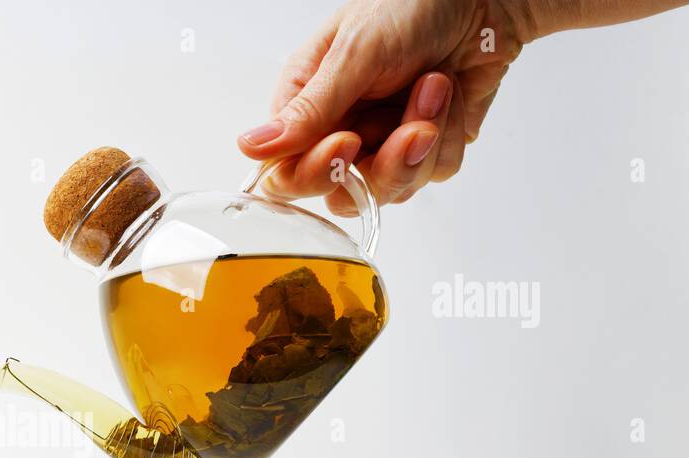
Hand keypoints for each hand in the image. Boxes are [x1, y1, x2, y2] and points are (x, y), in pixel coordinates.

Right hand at [238, 0, 531, 212]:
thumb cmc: (411, 6)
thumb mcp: (354, 52)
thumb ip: (309, 109)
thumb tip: (250, 147)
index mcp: (306, 108)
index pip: (286, 174)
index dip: (315, 173)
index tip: (348, 143)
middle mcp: (340, 133)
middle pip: (341, 196)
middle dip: (386, 164)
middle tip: (412, 129)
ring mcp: (383, 146)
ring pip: (392, 191)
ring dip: (424, 139)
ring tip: (436, 86)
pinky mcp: (425, 152)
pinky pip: (433, 172)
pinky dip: (449, 133)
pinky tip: (450, 93)